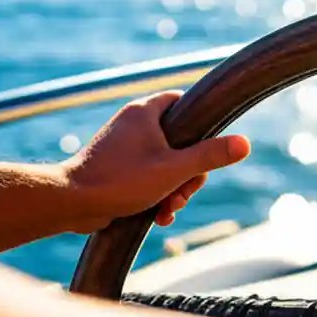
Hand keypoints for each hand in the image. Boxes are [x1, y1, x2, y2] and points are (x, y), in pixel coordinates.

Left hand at [61, 92, 250, 230]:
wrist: (71, 203)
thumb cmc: (120, 181)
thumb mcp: (174, 170)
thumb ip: (210, 156)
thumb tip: (245, 144)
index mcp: (145, 111)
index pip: (183, 101)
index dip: (201, 124)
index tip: (207, 147)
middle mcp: (133, 123)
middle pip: (179, 140)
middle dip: (188, 172)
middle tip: (185, 192)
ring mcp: (123, 146)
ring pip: (164, 163)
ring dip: (174, 188)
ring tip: (169, 208)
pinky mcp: (116, 168)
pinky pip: (147, 176)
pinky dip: (156, 194)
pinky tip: (158, 215)